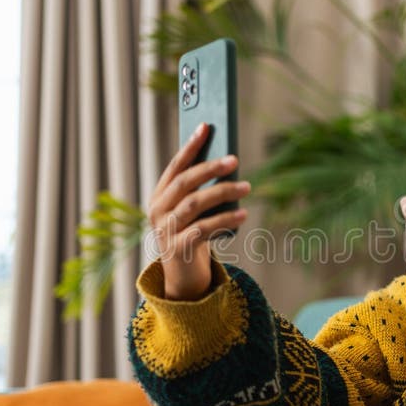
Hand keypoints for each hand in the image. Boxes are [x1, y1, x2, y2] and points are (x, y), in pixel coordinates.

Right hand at [147, 123, 250, 300]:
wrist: (183, 278)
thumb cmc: (192, 236)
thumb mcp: (193, 212)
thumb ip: (201, 191)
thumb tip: (227, 163)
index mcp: (159, 196)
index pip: (175, 166)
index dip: (190, 146)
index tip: (206, 127)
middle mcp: (158, 211)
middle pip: (185, 182)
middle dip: (210, 168)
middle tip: (235, 159)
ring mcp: (166, 230)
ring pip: (195, 204)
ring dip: (223, 192)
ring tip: (247, 186)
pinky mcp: (179, 249)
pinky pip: (204, 229)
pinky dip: (225, 220)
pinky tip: (243, 215)